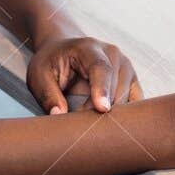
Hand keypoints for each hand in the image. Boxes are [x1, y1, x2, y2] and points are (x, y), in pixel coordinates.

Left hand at [27, 35, 141, 114]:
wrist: (64, 50)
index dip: (102, 89)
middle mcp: (113, 54)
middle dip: (101, 111)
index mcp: (88, 48)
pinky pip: (136, 102)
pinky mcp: (131, 80)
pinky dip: (125, 115)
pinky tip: (109, 122)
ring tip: (88, 120)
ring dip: (111, 115)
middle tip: (81, 126)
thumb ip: (47, 95)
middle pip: (116, 86)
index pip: (101, 68)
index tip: (102, 109)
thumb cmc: (51, 63)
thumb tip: (59, 115)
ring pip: (128, 97)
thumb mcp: (38, 76)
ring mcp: (126, 66)